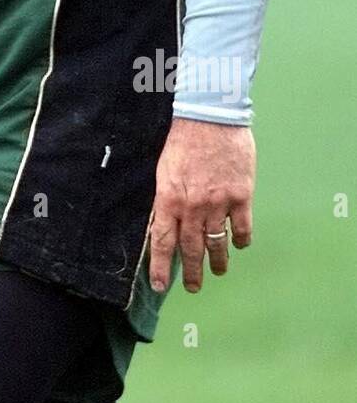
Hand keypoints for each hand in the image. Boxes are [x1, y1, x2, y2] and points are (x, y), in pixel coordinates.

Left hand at [149, 117, 254, 293]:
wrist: (210, 115)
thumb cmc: (182, 138)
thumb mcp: (163, 170)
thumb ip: (164, 199)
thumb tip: (161, 224)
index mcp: (168, 200)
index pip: (162, 242)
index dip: (161, 267)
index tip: (160, 286)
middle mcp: (192, 207)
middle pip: (191, 249)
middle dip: (192, 272)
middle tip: (193, 287)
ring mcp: (219, 203)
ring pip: (217, 243)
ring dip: (218, 261)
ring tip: (218, 271)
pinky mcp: (241, 196)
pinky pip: (242, 228)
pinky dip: (241, 240)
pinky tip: (239, 245)